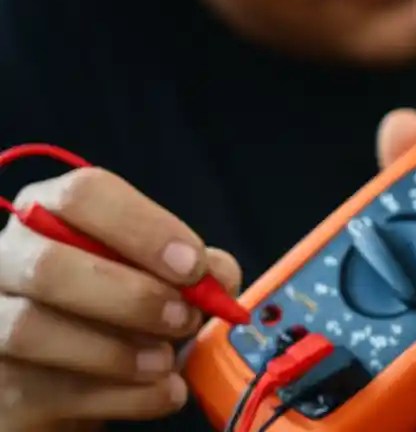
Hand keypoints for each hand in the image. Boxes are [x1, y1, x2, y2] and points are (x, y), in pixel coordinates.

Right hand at [0, 167, 240, 430]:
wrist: (75, 374)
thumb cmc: (119, 308)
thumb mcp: (159, 274)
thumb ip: (195, 269)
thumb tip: (217, 278)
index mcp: (48, 213)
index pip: (83, 195)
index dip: (143, 228)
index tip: (193, 265)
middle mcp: (6, 260)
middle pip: (48, 267)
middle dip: (131, 297)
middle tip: (184, 319)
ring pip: (32, 330)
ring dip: (117, 351)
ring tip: (167, 362)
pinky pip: (47, 391)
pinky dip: (121, 397)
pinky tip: (162, 393)